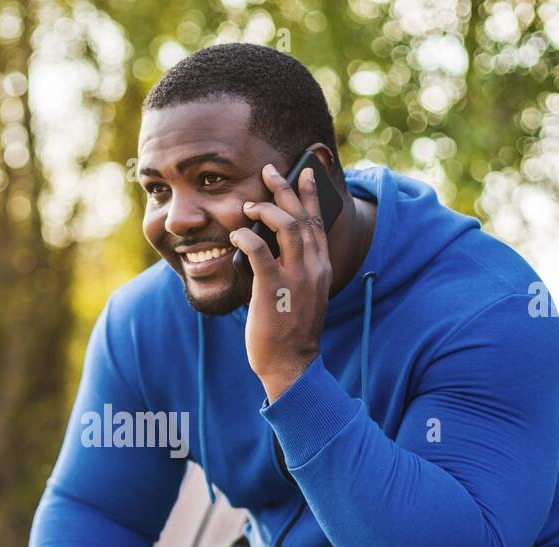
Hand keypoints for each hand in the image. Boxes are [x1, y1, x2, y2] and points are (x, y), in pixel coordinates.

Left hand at [229, 163, 332, 402]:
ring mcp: (296, 277)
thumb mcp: (302, 293)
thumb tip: (271, 243)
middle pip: (302, 216)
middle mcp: (313, 267)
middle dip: (285, 189)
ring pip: (285, 227)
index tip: (305, 172)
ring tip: (249, 205)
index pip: (319, 222)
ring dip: (266, 209)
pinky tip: (236, 235)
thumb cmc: (290, 330)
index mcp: (322, 267)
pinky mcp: (273, 288)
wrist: (290, 364)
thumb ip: (296, 268)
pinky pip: (259, 251)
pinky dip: (247, 237)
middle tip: (270, 171)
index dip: (311, 194)